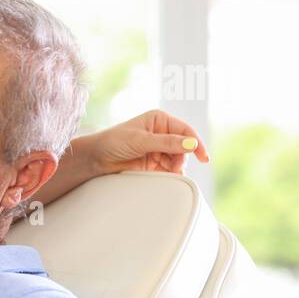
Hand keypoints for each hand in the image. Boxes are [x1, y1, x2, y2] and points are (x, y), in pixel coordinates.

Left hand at [86, 109, 209, 175]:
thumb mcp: (141, 141)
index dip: (196, 143)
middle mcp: (162, 133)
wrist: (96, 158)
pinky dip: (171, 174)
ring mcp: (158, 148)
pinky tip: (168, 177)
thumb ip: (166, 143)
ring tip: (169, 172)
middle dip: (182, 158)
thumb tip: (191, 143)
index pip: (185, 131)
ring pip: (178, 159)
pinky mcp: (154, 163)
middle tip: (175, 168)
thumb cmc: (114, 142)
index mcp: (160, 120)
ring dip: (176, 167)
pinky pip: (169, 169)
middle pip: (184, 147)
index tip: (202, 157)